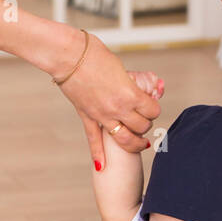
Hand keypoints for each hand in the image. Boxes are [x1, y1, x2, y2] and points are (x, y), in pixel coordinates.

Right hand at [54, 31, 161, 169]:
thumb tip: (143, 84)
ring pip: (124, 139)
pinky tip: (101, 167)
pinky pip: (94, 140)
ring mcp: (102, 116)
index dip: (154, 108)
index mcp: (130, 93)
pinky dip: (98, 154)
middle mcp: (118, 109)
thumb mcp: (120, 67)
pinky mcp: (87, 117)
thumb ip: (132, 81)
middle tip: (144, 120)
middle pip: (141, 126)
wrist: (68, 55)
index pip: (152, 110)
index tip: (151, 105)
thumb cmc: (94, 54)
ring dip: (135, 143)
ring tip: (140, 145)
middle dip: (146, 124)